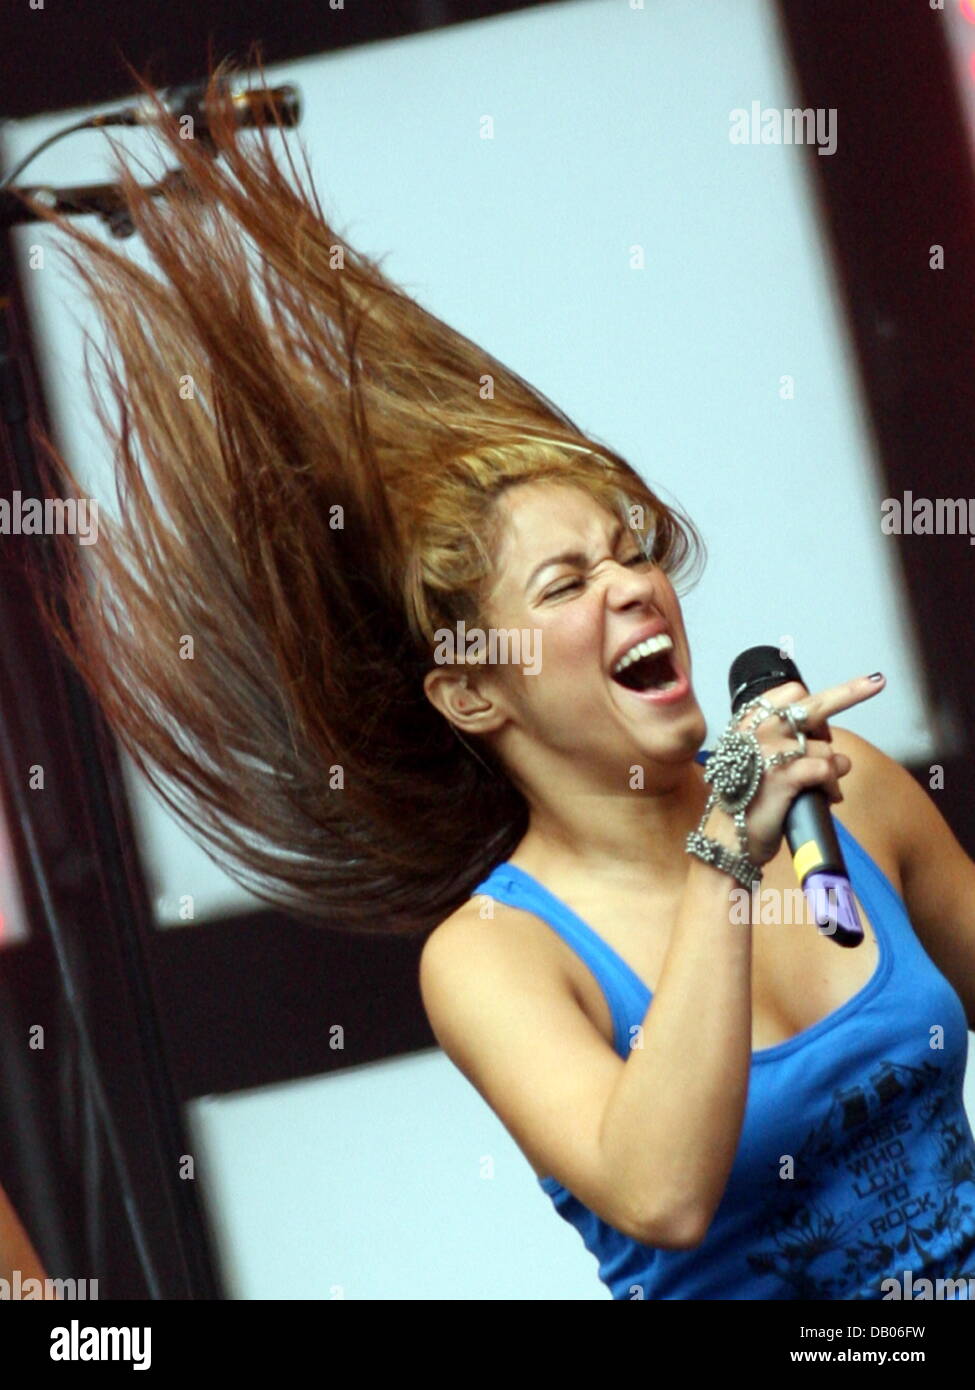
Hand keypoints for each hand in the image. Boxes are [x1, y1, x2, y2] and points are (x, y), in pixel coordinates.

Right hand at [705, 674, 884, 867]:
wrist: (727, 839)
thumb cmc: (744, 801)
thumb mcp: (752, 760)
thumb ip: (781, 741)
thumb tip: (825, 738)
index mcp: (748, 723)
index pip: (789, 693)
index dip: (812, 702)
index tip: (827, 705)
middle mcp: (758, 730)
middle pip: (814, 703)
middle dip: (851, 693)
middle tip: (875, 683)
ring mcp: (770, 750)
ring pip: (826, 748)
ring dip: (834, 770)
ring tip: (825, 788)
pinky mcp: (784, 774)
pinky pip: (827, 770)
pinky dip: (833, 786)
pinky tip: (828, 797)